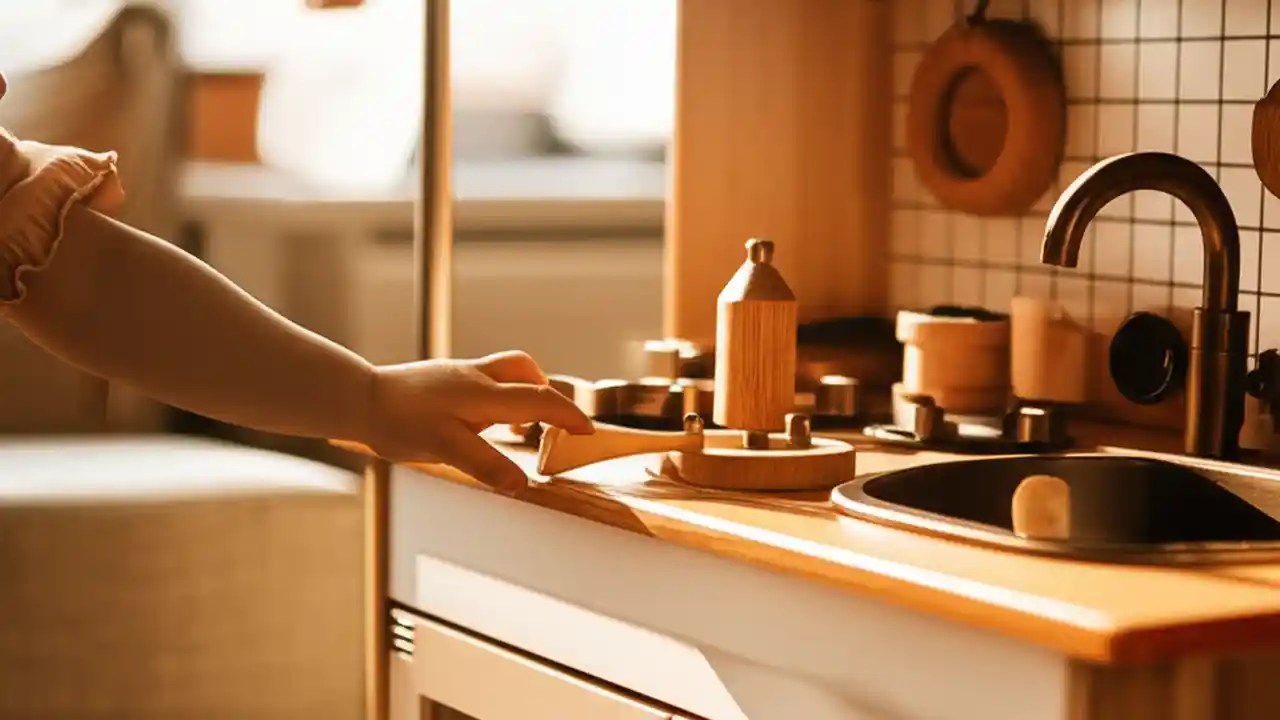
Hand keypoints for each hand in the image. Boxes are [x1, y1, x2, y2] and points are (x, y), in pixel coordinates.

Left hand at [364, 350, 592, 494]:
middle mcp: (476, 377)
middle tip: (554, 421)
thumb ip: (486, 464)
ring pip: (505, 371)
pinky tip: (481, 420)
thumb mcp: (445, 449)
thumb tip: (522, 485)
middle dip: (548, 392)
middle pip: (525, 370)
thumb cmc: (399, 422)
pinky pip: (483, 379)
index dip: (568, 415)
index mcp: (484, 394)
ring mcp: (458, 374)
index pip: (540, 399)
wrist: (358, 397)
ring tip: (520, 421)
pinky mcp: (443, 378)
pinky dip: (498, 395)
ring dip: (522, 390)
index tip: (588, 432)